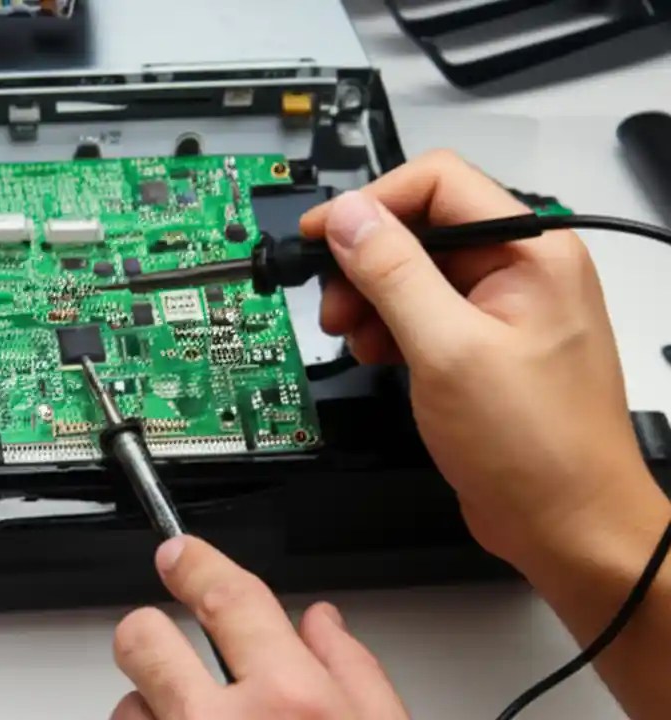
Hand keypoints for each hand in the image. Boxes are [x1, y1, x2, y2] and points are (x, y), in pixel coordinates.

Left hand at [111, 536, 407, 719]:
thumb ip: (357, 675)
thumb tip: (323, 624)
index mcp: (293, 702)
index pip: (228, 597)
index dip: (195, 564)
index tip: (177, 552)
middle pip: (145, 637)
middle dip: (154, 636)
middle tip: (171, 652)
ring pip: (129, 702)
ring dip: (155, 710)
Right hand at [300, 150, 653, 564]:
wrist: (570, 526)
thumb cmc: (534, 448)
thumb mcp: (447, 351)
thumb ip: (393, 274)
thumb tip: (346, 216)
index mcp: (531, 251)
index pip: (438, 183)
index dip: (370, 203)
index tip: (319, 236)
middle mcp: (523, 269)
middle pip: (422, 227)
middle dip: (365, 262)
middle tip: (333, 305)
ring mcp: (505, 309)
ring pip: (417, 272)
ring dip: (372, 298)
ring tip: (352, 338)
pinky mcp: (487, 345)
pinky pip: (426, 312)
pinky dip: (390, 328)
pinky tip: (376, 355)